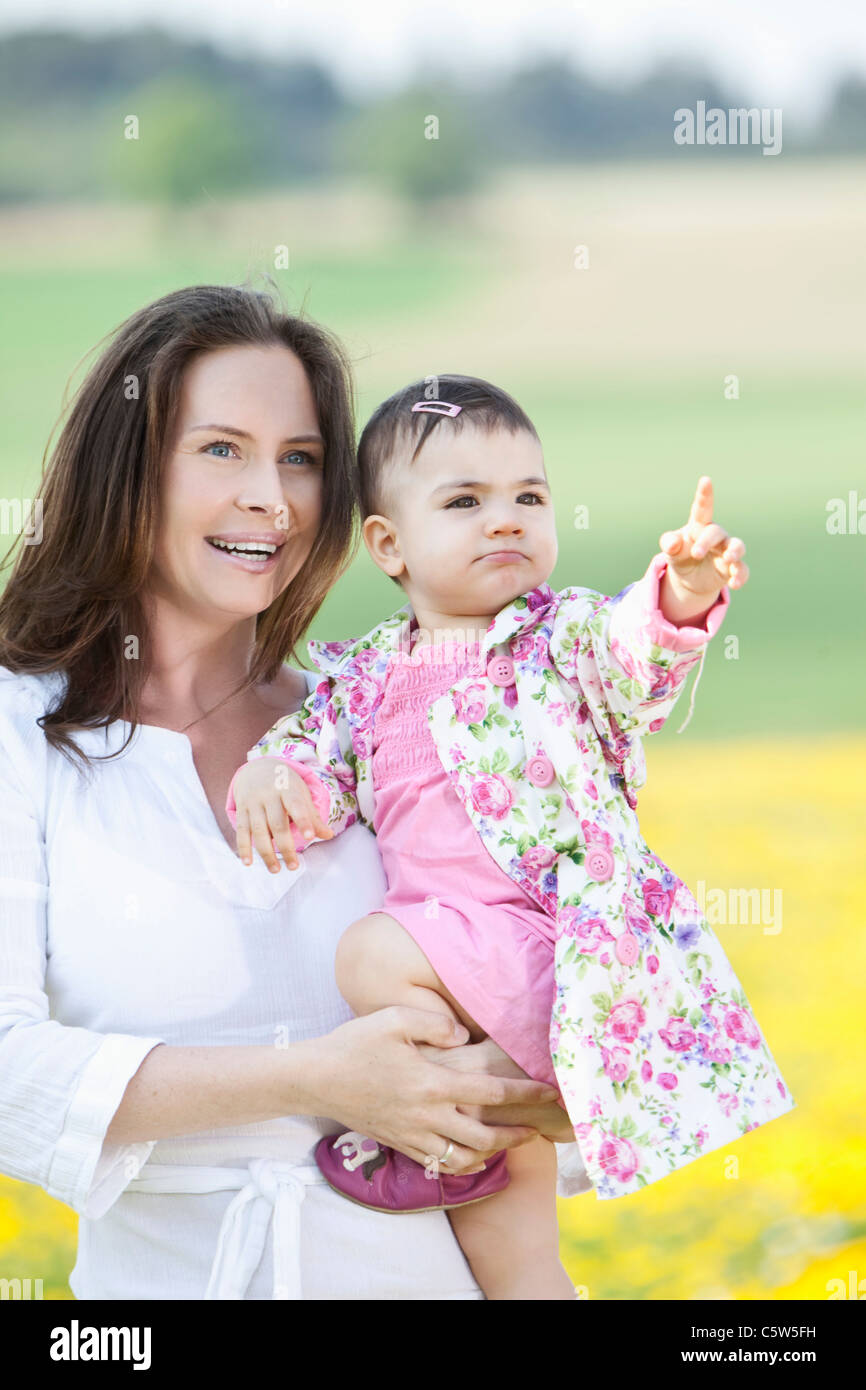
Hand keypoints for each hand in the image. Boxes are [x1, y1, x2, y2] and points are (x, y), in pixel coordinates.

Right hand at [233, 757, 331, 872]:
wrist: (257, 768)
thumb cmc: (285, 785)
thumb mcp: (301, 794)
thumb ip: (313, 816)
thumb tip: (328, 836)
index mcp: (287, 789)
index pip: (296, 806)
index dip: (303, 821)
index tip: (309, 837)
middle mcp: (268, 795)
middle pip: (277, 823)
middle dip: (285, 847)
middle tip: (294, 866)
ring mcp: (252, 803)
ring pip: (258, 830)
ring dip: (266, 852)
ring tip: (275, 869)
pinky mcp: (241, 810)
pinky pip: (241, 831)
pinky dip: (243, 847)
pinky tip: (248, 863)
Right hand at [306, 1008, 562, 1173]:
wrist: (316, 1078)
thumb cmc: (355, 1043)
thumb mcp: (395, 1018)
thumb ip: (436, 1023)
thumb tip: (466, 1037)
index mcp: (430, 1082)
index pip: (490, 1091)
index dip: (524, 1093)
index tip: (549, 1092)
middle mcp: (426, 1115)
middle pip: (485, 1134)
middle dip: (517, 1133)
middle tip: (539, 1127)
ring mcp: (412, 1134)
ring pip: (464, 1156)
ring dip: (493, 1152)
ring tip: (511, 1142)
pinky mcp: (399, 1143)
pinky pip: (439, 1164)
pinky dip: (462, 1163)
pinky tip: (473, 1154)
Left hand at [659, 476, 748, 597]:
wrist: (690, 579)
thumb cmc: (681, 555)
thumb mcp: (672, 550)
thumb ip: (670, 543)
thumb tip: (672, 543)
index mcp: (699, 527)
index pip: (702, 509)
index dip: (704, 495)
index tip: (705, 480)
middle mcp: (716, 536)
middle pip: (716, 532)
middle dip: (707, 542)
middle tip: (696, 554)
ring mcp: (726, 552)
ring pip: (737, 546)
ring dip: (735, 551)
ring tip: (729, 558)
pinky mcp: (732, 569)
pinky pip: (741, 570)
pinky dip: (739, 576)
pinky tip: (734, 584)